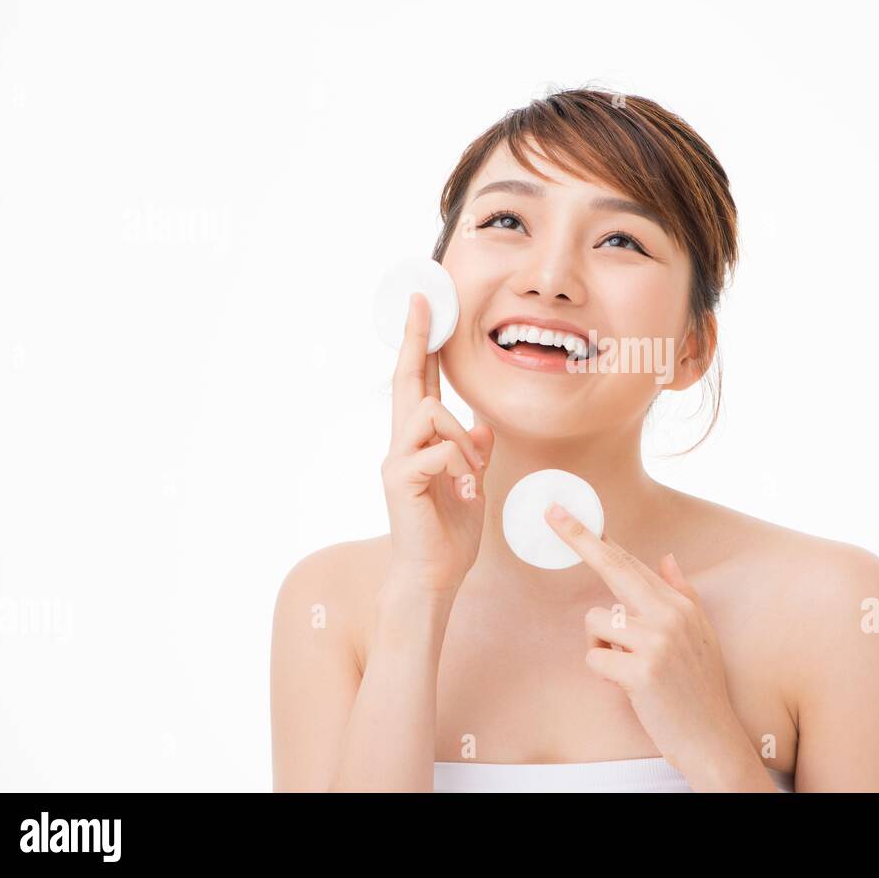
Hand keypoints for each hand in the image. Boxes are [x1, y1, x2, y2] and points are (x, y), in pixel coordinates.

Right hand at [379, 292, 494, 598]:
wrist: (435, 575)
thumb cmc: (450, 532)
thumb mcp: (472, 483)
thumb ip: (474, 452)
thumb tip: (481, 423)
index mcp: (419, 442)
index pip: (418, 384)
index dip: (419, 346)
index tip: (422, 307)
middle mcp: (401, 444)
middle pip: (406, 380)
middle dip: (414, 337)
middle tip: (421, 302)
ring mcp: (397, 460)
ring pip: (432, 411)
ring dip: (463, 437)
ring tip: (471, 473)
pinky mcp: (401, 480)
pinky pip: (438, 448)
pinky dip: (459, 463)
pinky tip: (463, 488)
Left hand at [543, 502, 767, 789]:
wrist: (713, 739)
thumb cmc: (699, 689)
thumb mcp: (700, 635)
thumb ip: (681, 594)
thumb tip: (667, 558)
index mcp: (679, 604)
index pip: (630, 562)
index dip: (596, 537)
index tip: (568, 514)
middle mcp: (669, 615)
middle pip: (613, 567)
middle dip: (580, 538)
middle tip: (552, 514)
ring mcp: (656, 641)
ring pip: (595, 622)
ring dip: (600, 646)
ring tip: (628, 668)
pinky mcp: (642, 670)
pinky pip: (594, 658)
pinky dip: (604, 675)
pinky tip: (629, 687)